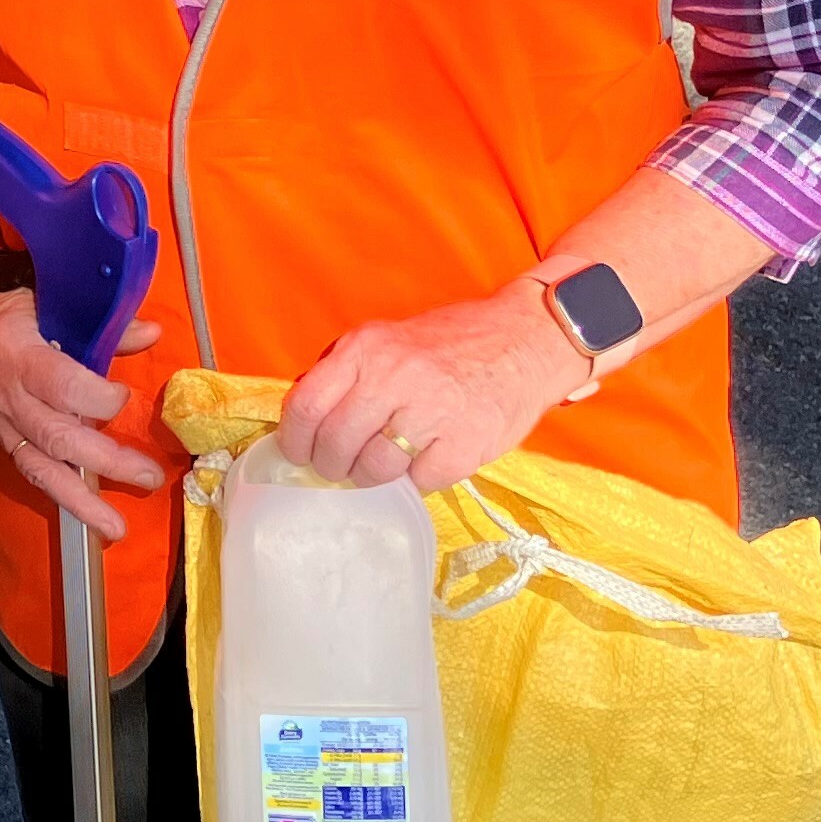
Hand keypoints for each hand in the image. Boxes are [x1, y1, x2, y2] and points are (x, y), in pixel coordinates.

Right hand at [0, 283, 167, 541]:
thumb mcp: (56, 295)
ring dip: (80, 500)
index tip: (125, 400)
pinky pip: (28, 464)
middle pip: (54, 437)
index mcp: (13, 349)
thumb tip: (152, 335)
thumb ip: (103, 323)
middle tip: (148, 478)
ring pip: (37, 466)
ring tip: (114, 528)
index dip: (99, 400)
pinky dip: (59, 487)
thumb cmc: (14, 292)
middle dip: (106, 462)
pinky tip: (86, 509)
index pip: (60, 387)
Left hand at [274, 280, 576, 493]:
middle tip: (341, 468)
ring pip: (373, 469)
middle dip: (331, 466)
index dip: (294, 440)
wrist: (525, 340)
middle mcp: (393, 376)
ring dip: (371, 476)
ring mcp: (431, 412)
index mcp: (365, 349)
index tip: (299, 454)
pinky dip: (416, 478)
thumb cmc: (449, 346)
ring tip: (385, 463)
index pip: (305, 406)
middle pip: (335, 444)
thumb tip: (301, 419)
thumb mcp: (386, 341)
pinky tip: (426, 458)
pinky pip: (418, 481)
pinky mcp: (464, 445)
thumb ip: (343, 373)